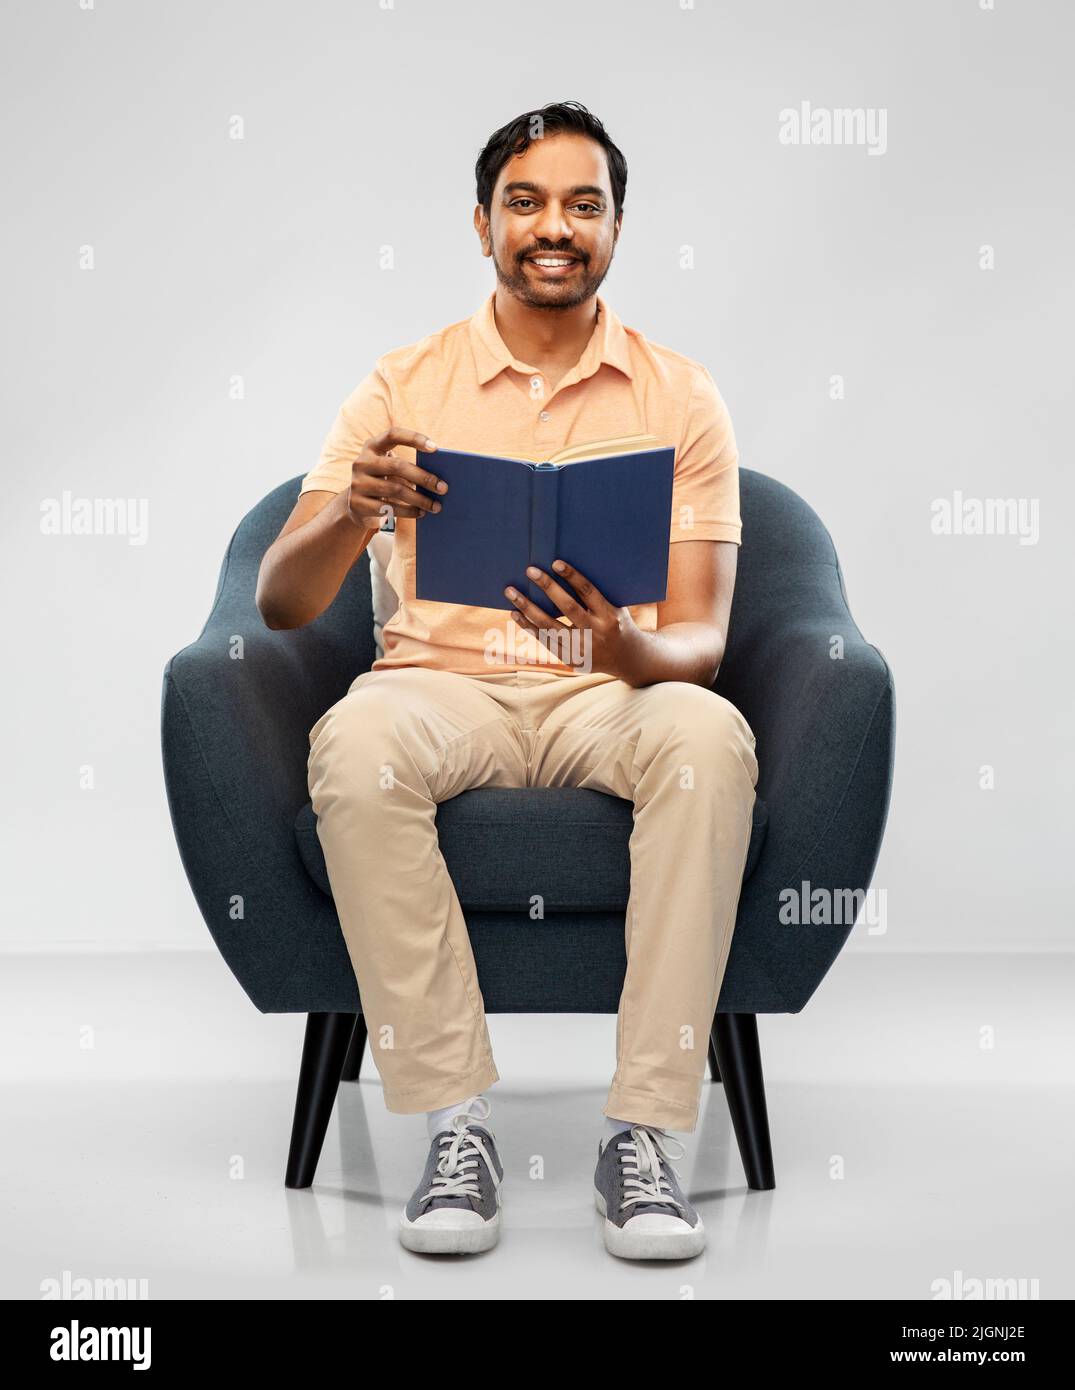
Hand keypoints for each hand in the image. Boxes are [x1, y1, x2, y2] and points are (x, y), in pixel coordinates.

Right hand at [348, 426, 446, 529]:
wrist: (357, 507)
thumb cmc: (383, 482)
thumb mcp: (390, 470)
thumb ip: (407, 466)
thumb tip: (438, 478)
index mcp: (372, 446)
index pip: (393, 435)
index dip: (414, 438)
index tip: (435, 448)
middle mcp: (362, 462)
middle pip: (397, 466)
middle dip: (423, 477)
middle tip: (443, 488)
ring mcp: (358, 483)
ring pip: (395, 489)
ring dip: (420, 499)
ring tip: (435, 506)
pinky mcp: (358, 503)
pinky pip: (389, 508)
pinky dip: (409, 511)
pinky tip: (421, 513)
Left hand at [503, 559, 641, 677]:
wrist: (628, 659)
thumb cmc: (617, 623)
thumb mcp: (616, 607)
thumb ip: (595, 595)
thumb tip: (566, 570)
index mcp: (609, 615)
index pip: (588, 592)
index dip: (572, 577)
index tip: (555, 563)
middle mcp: (596, 633)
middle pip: (568, 608)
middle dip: (548, 588)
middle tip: (530, 570)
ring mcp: (582, 649)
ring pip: (550, 627)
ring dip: (528, 608)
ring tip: (511, 592)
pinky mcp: (571, 660)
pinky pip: (545, 641)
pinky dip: (528, 627)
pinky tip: (516, 613)